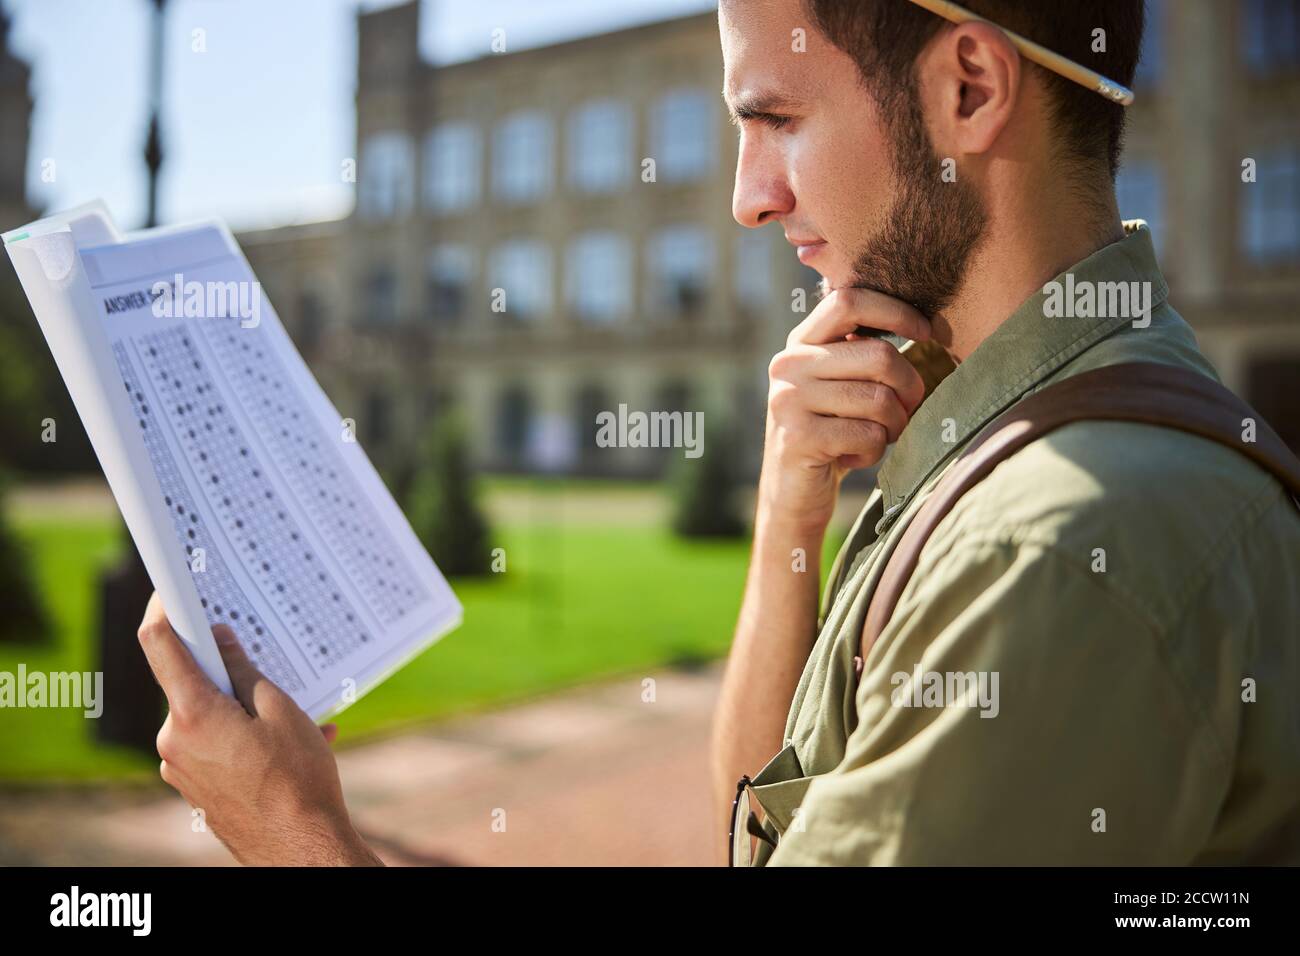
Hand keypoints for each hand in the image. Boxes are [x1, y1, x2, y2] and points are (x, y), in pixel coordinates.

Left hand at [137, 592, 381, 865]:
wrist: (299, 849)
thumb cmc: (296, 780)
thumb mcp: (280, 711)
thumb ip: (244, 671)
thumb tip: (220, 641)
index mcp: (192, 714)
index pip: (160, 645)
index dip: (163, 609)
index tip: (170, 588)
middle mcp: (173, 741)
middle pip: (192, 684)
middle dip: (230, 674)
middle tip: (270, 680)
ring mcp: (179, 768)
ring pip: (208, 717)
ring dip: (245, 711)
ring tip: (296, 728)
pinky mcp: (193, 787)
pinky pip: (214, 746)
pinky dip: (246, 739)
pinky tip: (288, 750)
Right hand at [760, 289, 929, 530]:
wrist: (793, 493)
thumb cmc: (833, 432)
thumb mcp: (841, 383)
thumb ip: (863, 350)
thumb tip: (925, 321)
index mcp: (801, 342)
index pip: (850, 301)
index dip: (895, 312)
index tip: (925, 332)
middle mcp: (788, 364)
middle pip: (878, 356)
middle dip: (910, 386)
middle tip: (910, 409)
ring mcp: (788, 400)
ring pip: (878, 400)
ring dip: (894, 425)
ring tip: (879, 437)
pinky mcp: (798, 438)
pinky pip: (867, 436)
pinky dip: (874, 452)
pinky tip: (854, 457)